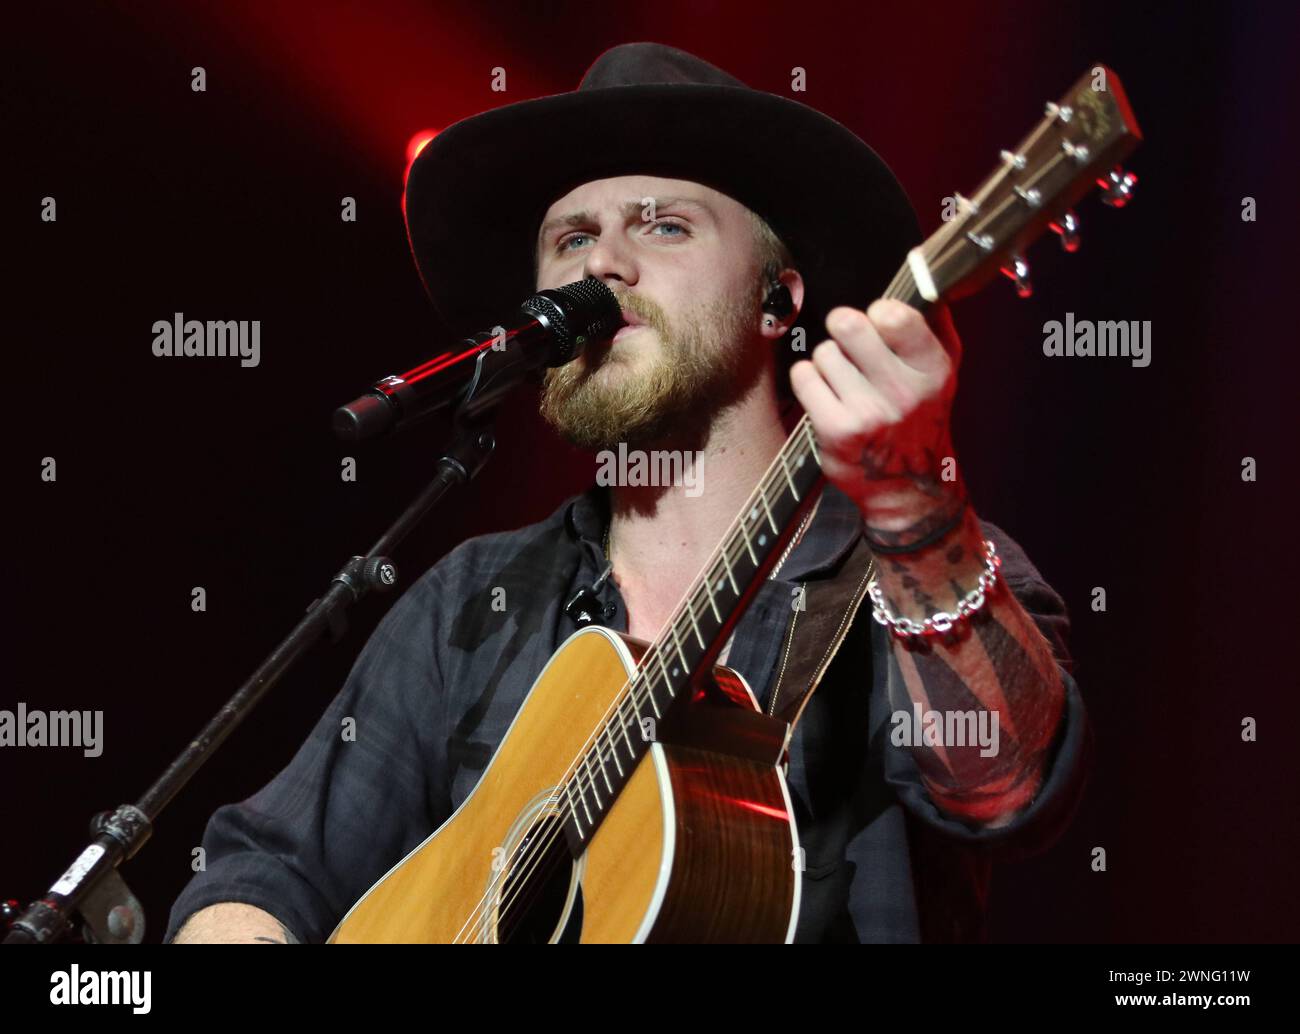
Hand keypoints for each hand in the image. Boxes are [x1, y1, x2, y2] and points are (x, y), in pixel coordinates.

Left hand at [789, 299, 964, 532]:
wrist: (907, 488)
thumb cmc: (920, 418)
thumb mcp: (943, 371)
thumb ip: (934, 322)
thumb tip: (922, 267)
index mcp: (934, 370)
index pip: (895, 315)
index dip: (878, 313)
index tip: (879, 325)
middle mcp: (904, 393)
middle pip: (849, 325)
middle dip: (843, 328)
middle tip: (849, 343)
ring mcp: (869, 414)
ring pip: (824, 352)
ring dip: (828, 362)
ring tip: (845, 383)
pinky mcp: (837, 431)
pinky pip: (804, 378)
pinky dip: (809, 381)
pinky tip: (826, 396)